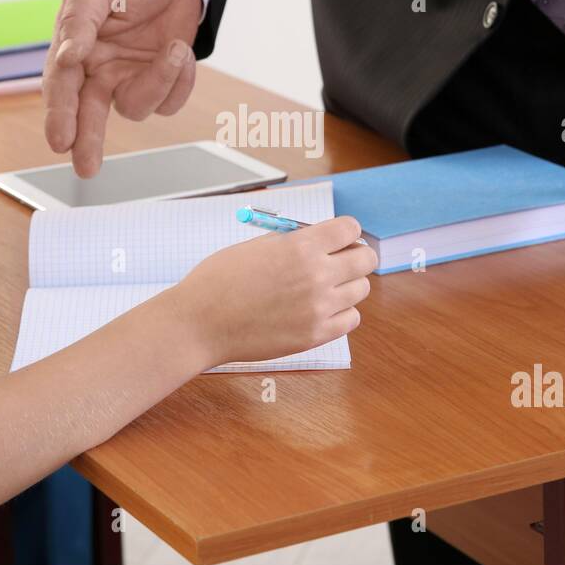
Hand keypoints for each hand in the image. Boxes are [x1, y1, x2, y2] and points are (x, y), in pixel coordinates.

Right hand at [43, 0, 202, 177]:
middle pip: (88, 116)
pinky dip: (180, 78)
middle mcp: (97, 71)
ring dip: (159, 82)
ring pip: (136, 107)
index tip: (60, 139)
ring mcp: (129, 79)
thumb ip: (79, 20)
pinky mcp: (160, 82)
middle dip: (86, 142)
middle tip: (85, 166)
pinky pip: (169, 100)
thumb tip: (68, 55)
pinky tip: (179, 49)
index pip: (61, 86)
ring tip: (173, 48)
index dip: (59, 115)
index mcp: (72, 49)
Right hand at [164, 217, 377, 368]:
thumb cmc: (219, 281)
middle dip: (354, 256)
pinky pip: (351, 319)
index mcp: (301, 246)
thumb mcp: (257, 246)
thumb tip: (322, 241)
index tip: (338, 238)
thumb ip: (294, 243)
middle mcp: (316, 276)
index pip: (350, 228)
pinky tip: (320, 309)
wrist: (199, 323)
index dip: (345, 231)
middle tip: (339, 261)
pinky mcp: (315, 336)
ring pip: (361, 290)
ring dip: (347, 285)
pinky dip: (341, 313)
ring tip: (323, 288)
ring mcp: (318, 308)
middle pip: (365, 259)